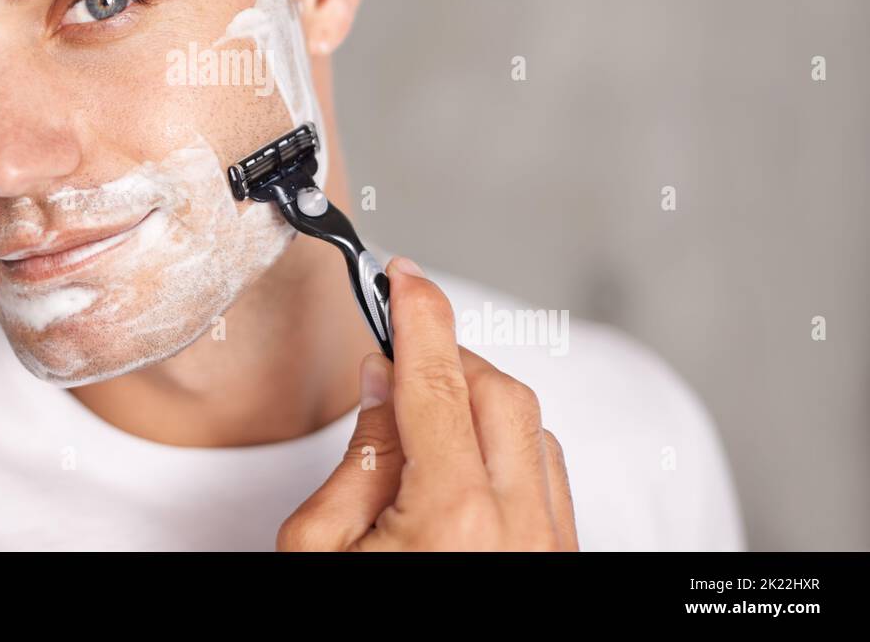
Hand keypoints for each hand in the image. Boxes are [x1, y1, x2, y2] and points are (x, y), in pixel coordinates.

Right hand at [277, 256, 578, 550]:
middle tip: (395, 375)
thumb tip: (383, 382)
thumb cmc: (362, 630)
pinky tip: (462, 470)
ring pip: (530, 427)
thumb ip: (356, 459)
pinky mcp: (561, 556)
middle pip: (496, 392)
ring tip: (421, 444)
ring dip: (476, 411)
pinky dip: (507, 450)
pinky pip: (548, 472)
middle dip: (445, 364)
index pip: (435, 382)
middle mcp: (517, 527)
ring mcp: (549, 545)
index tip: (404, 277)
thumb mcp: (321, 548)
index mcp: (452, 518)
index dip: (418, 315)